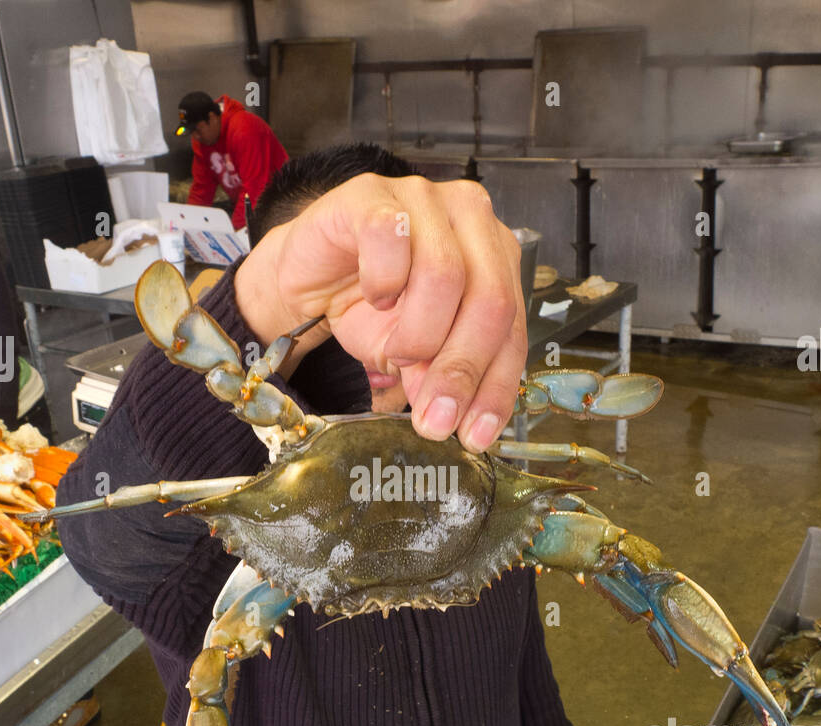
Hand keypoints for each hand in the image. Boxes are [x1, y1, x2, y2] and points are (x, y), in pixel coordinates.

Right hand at [233, 173, 525, 452]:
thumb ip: (441, 375)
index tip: (474, 435)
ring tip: (397, 351)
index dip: (496, 387)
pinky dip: (382, 283)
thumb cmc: (369, 309)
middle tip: (434, 417)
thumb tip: (451, 416)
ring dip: (418, 332)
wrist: (307, 279)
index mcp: (496, 258)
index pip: (512, 327)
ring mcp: (425, 199)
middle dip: (461, 370)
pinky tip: (374, 298)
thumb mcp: (414, 355)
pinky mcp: (373, 194)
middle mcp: (471, 220)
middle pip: (490, 299)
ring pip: (445, 274)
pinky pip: (391, 240)